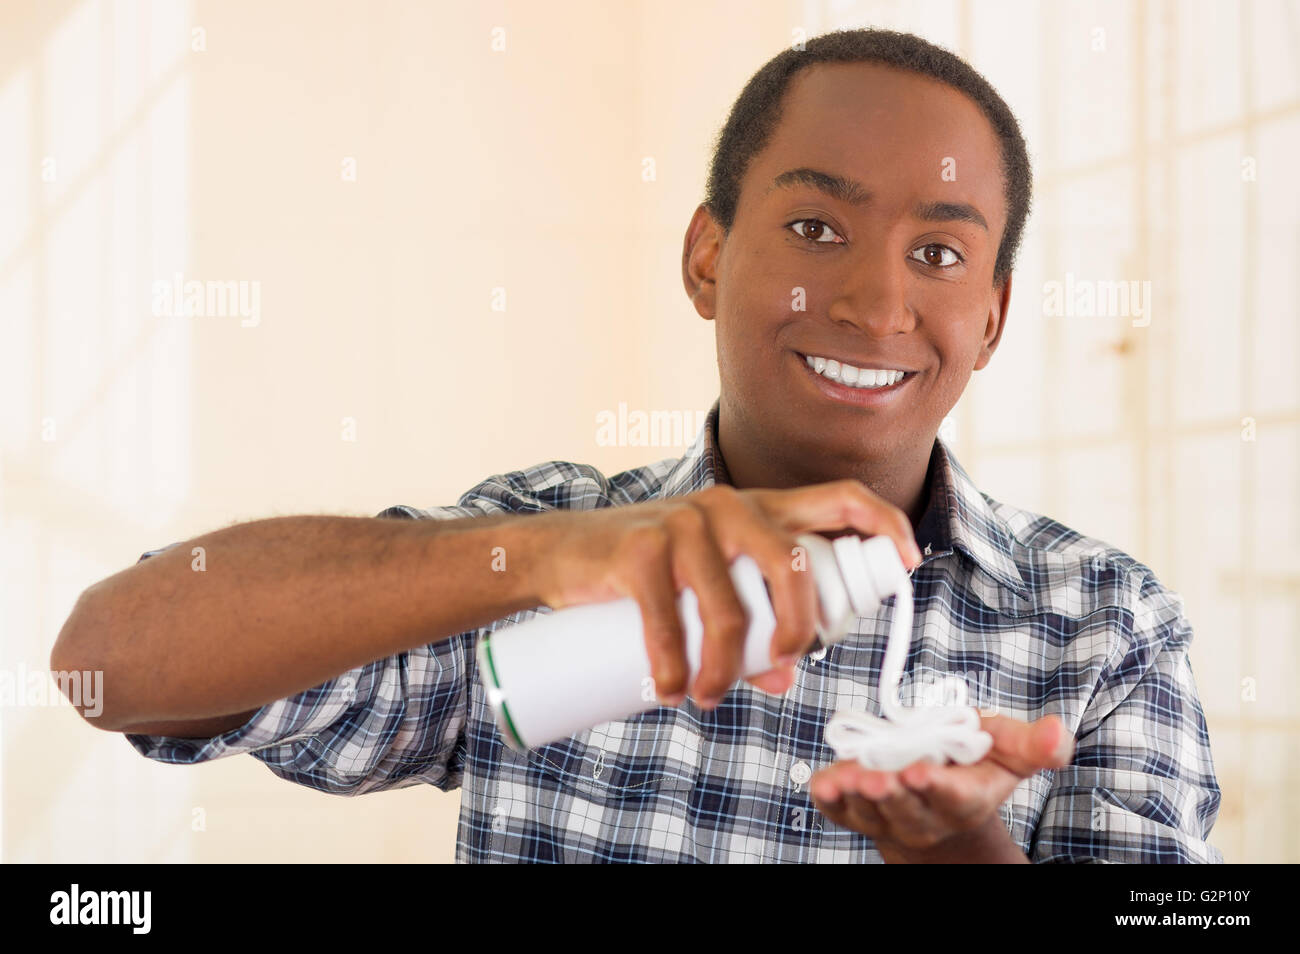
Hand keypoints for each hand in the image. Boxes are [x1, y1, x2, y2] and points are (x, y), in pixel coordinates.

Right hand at [528, 481, 922, 707]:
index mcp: (757, 510)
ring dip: (726, 670)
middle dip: (801, 629)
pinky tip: (670, 690)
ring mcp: (683, 525)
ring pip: (732, 609)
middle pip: (795, 565)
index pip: (838, 499)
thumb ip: (750, 623)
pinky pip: (670, 621)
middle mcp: (729, 507)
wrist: (560, 552)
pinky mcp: (640, 549)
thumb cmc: (646, 573)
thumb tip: (784, 680)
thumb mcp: (706, 589)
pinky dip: (673, 669)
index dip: (885, 525)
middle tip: (786, 666)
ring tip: (706, 697)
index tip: (911, 564)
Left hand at [810, 712, 1073, 861]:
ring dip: (858, 797)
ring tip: (848, 779)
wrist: (936, 788)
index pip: (953, 797)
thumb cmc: (972, 763)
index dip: (937, 787)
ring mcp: (888, 816)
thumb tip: (1058, 731)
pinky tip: (823, 786)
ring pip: (872, 814)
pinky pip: (841, 812)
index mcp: (965, 799)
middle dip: (893, 796)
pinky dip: (830, 800)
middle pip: (908, 812)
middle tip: (880, 779)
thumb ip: (1034, 744)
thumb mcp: (1007, 749)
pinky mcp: (857, 810)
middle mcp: (926, 815)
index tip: (920, 773)